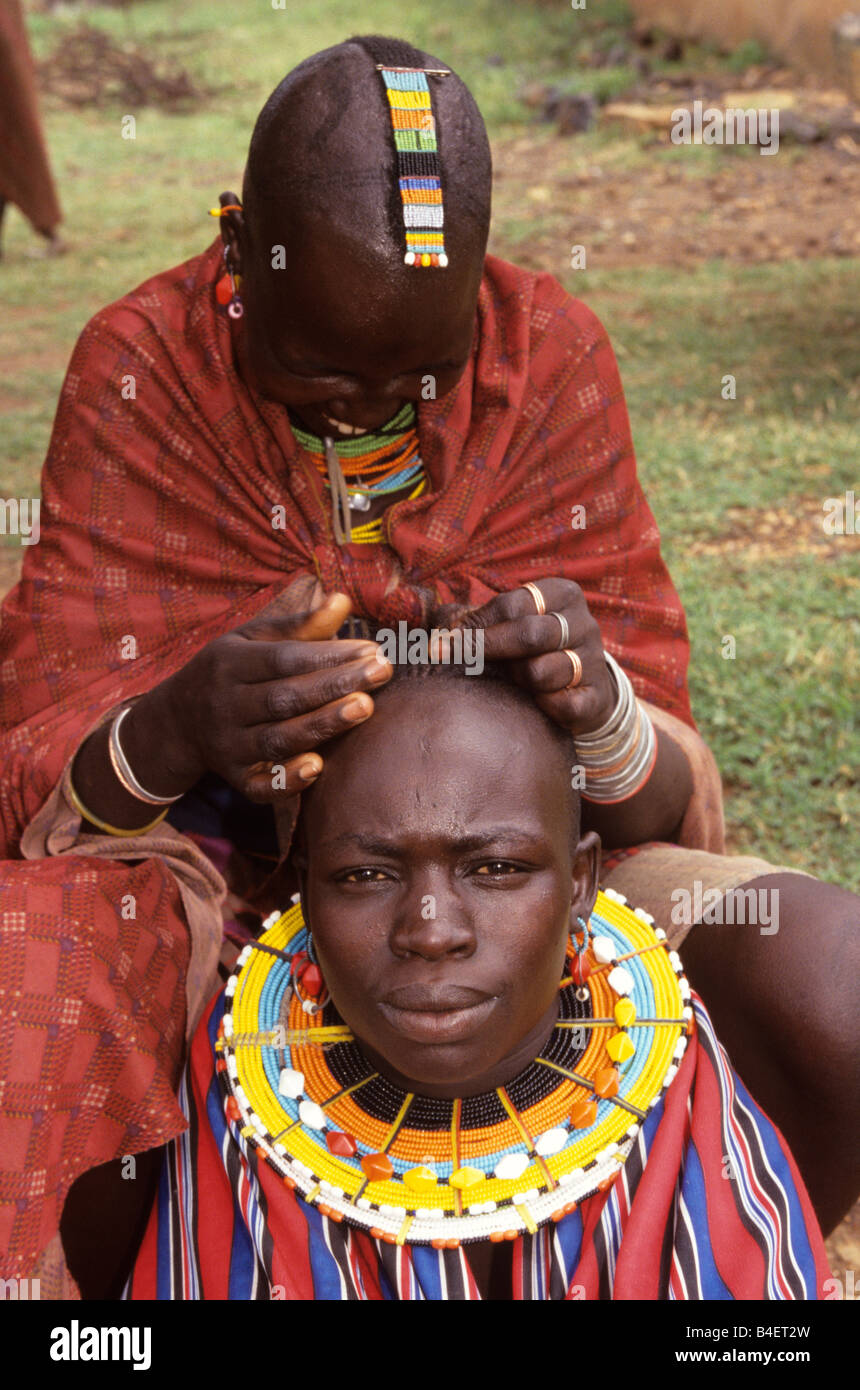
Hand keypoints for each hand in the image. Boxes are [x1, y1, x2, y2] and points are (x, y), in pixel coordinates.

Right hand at [132, 587, 391, 802]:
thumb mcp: (252, 640)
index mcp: (230, 663)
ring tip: (365, 708)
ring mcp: (228, 745)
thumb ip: (299, 625)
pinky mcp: (234, 779)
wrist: (177, 721)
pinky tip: (318, 767)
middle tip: (382, 672)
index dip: (327, 654)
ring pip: (277, 740)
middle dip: (335, 685)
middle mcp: (224, 705)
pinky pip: (259, 787)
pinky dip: (286, 780)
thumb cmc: (230, 670)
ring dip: (322, 726)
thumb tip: (343, 600)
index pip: (283, 659)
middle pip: (284, 698)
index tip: (371, 649)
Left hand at [451, 579, 615, 735]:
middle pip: (529, 635)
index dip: (475, 625)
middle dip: (488, 649)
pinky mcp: (597, 696)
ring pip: (542, 672)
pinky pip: (563, 704)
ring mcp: (594, 660)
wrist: (584, 687)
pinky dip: (544, 706)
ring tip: (515, 681)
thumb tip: (432, 633)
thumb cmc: (533, 649)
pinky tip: (537, 704)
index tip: (443, 643)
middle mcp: (582, 623)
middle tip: (457, 661)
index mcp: (560, 595)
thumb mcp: (509, 625)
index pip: (513, 605)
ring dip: (519, 680)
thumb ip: (471, 620)